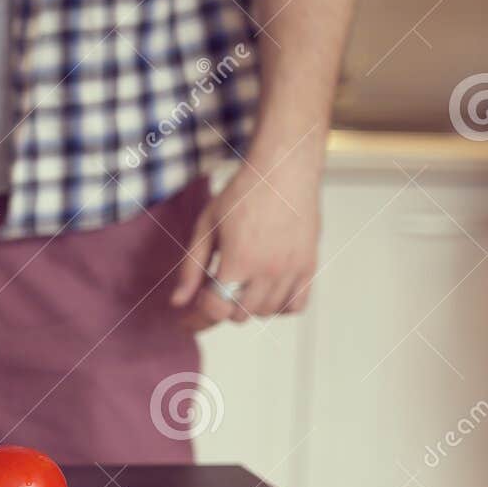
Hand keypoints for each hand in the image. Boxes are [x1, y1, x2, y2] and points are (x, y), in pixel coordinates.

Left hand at [171, 144, 323, 329]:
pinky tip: (265, 293)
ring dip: (247, 306)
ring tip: (238, 285)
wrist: (283, 171)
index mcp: (239, 261)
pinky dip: (279, 307)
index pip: (217, 308)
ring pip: (266, 312)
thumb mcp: (206, 226)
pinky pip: (296, 305)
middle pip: (240, 314)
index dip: (199, 315)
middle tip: (213, 291)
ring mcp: (292, 270)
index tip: (190, 311)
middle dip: (221, 307)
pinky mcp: (309, 265)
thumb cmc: (242, 194)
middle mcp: (268, 270)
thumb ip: (191, 267)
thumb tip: (178, 302)